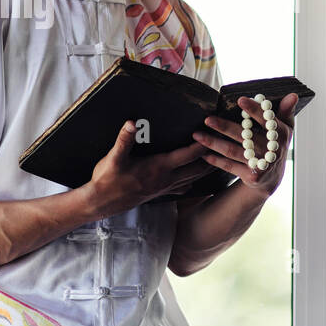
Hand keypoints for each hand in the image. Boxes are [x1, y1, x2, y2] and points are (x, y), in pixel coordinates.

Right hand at [84, 119, 215, 218]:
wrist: (101, 202)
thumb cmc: (107, 179)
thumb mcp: (113, 158)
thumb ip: (124, 140)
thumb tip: (131, 123)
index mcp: (159, 168)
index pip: (189, 155)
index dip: (203, 143)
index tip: (213, 130)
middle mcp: (167, 179)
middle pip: (200, 168)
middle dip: (213, 155)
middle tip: (224, 142)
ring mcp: (166, 188)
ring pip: (195, 178)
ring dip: (208, 167)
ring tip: (220, 155)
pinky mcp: (162, 193)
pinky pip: (186, 186)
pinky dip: (196, 179)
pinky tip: (200, 175)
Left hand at [192, 92, 298, 200]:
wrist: (272, 176)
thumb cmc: (275, 143)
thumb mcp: (285, 128)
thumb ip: (285, 111)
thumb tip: (293, 94)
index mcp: (281, 133)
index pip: (266, 119)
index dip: (254, 110)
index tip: (240, 100)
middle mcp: (271, 149)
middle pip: (245, 136)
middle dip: (225, 127)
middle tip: (207, 119)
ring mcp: (261, 163)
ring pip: (234, 151)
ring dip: (214, 143)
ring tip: (197, 135)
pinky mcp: (251, 176)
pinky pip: (231, 166)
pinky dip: (216, 160)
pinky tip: (203, 153)